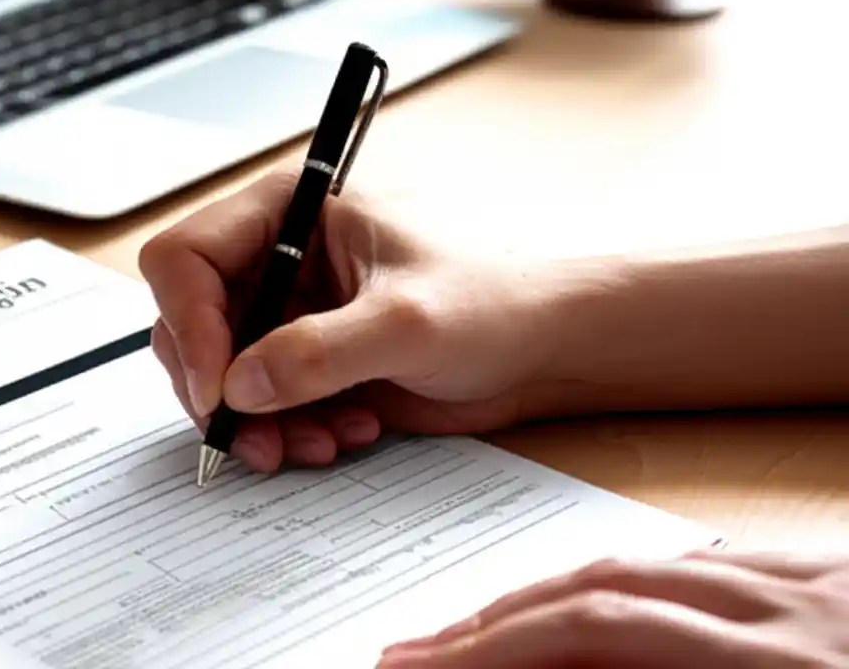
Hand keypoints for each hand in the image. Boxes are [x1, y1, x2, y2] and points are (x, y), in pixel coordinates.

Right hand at [138, 169, 566, 471]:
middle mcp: (278, 256)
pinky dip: (285, 431)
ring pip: (219, 372)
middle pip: (189, 322)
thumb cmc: (496, 300)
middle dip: (218, 388)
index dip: (189, 323)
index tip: (218, 388)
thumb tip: (238, 386)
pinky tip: (343, 434)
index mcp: (291, 209)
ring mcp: (288, 311)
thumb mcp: (407, 322)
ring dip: (255, 421)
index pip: (186, 257)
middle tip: (253, 437)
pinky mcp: (305, 360)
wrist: (544, 348)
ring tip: (313, 444)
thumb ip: (318, 352)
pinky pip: (259, 404)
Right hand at [378, 549, 848, 667]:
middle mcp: (798, 608)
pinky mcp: (831, 578)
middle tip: (413, 650)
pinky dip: (627, 578)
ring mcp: (816, 584)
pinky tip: (589, 596)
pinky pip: (705, 561)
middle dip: (495, 622)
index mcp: (795, 665)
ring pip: (645, 564)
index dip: (496, 650)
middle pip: (606, 590)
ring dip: (549, 596)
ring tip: (474, 627)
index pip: (602, 634)